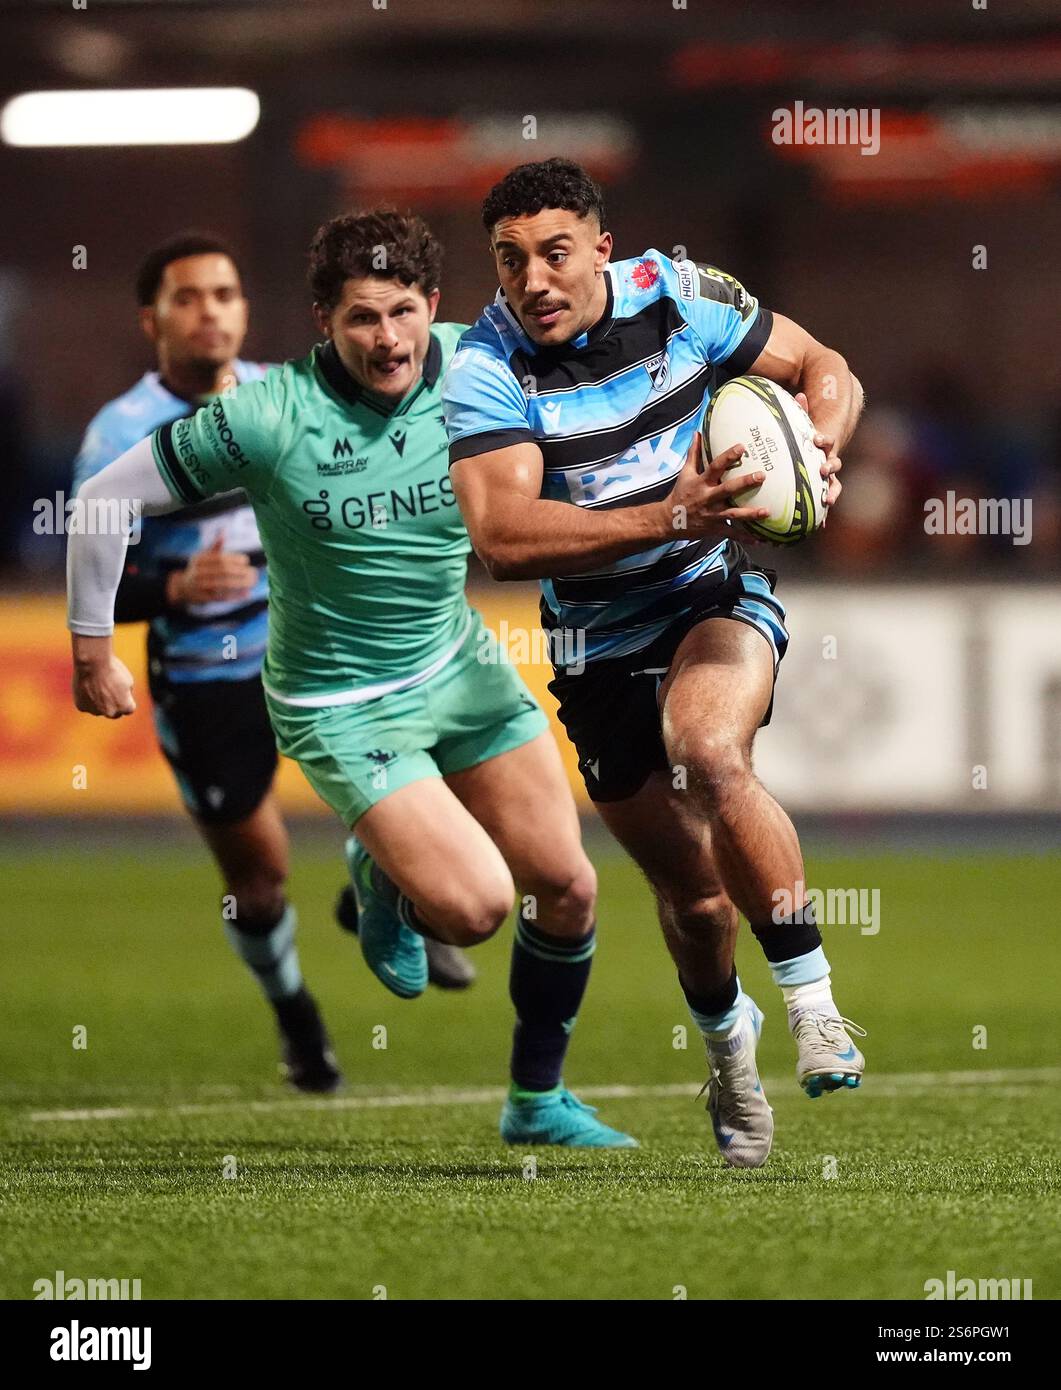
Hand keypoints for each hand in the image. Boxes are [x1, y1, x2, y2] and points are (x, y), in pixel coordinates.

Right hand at [72, 649, 136, 717]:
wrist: (93, 663)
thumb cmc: (113, 670)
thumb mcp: (128, 681)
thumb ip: (125, 695)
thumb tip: (121, 700)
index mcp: (126, 708)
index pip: (128, 708)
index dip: (125, 697)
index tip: (120, 686)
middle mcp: (111, 713)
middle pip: (114, 712)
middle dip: (113, 704)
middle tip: (108, 688)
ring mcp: (95, 712)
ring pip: (99, 709)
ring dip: (99, 702)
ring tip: (97, 684)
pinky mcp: (82, 707)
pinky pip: (87, 705)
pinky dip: (87, 698)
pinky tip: (87, 686)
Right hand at [166, 533, 255, 605]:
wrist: (184, 588)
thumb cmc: (199, 569)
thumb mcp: (203, 556)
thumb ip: (215, 546)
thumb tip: (223, 531)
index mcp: (199, 560)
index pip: (220, 558)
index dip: (234, 559)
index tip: (246, 560)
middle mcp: (198, 572)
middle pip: (223, 571)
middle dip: (241, 572)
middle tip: (254, 572)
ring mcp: (200, 586)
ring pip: (224, 585)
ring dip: (241, 584)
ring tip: (253, 582)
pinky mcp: (204, 599)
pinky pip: (223, 597)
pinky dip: (236, 596)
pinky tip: (247, 594)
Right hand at [659, 432, 770, 537]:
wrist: (668, 520)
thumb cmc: (680, 493)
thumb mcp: (685, 473)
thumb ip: (694, 454)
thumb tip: (698, 433)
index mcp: (701, 483)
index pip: (715, 467)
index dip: (728, 457)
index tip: (742, 447)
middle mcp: (707, 498)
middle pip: (728, 489)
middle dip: (744, 483)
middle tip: (761, 476)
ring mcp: (712, 515)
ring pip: (733, 514)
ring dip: (750, 514)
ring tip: (767, 512)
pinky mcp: (714, 529)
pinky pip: (731, 534)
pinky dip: (745, 538)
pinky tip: (760, 540)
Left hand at [795, 391, 841, 516]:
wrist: (823, 451)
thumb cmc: (808, 438)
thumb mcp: (804, 425)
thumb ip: (802, 411)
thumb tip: (799, 394)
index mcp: (824, 447)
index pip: (827, 441)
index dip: (824, 440)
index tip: (817, 438)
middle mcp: (829, 462)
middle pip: (834, 465)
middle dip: (829, 469)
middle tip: (822, 471)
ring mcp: (828, 478)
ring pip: (833, 486)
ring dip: (831, 494)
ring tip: (827, 502)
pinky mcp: (824, 491)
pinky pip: (823, 503)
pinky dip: (822, 515)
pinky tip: (818, 526)